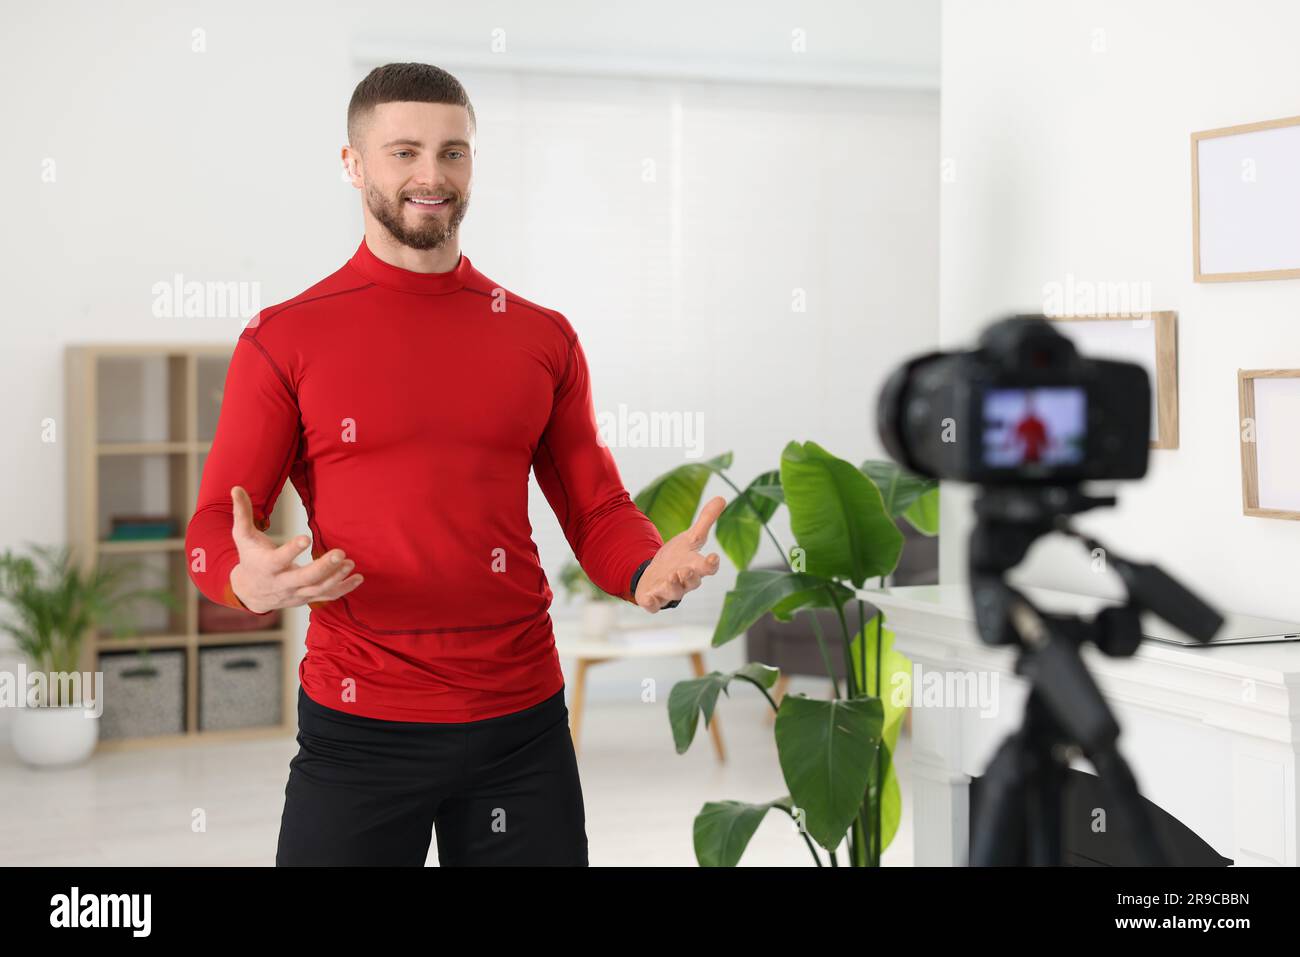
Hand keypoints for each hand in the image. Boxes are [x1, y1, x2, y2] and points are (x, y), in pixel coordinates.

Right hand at [227, 485, 362, 612]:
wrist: (251, 591)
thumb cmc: (250, 558)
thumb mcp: (243, 537)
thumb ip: (242, 513)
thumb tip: (236, 488)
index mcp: (267, 566)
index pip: (279, 560)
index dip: (291, 550)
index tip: (306, 538)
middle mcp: (282, 583)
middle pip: (304, 579)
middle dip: (323, 567)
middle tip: (341, 553)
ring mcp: (296, 593)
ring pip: (318, 590)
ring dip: (336, 578)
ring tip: (349, 563)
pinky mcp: (307, 598)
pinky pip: (328, 597)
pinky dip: (344, 589)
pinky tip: (358, 578)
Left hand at [635, 496, 724, 612]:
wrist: (656, 573)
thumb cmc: (678, 557)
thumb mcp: (690, 538)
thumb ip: (705, 521)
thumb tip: (722, 497)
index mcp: (695, 566)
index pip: (708, 567)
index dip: (711, 564)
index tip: (713, 557)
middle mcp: (684, 581)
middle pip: (691, 583)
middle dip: (689, 577)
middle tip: (685, 570)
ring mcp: (668, 592)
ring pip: (674, 594)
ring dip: (672, 587)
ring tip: (670, 576)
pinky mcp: (654, 600)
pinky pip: (654, 605)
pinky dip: (652, 602)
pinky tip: (649, 597)